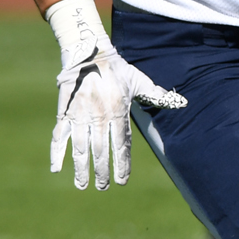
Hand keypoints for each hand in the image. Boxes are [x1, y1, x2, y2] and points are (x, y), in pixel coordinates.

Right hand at [45, 0, 186, 188]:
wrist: (88, 51)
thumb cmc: (117, 68)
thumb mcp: (138, 80)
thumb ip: (156, 95)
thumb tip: (181, 102)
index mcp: (118, 111)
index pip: (121, 144)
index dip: (122, 164)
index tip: (122, 181)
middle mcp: (99, 115)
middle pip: (101, 151)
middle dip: (102, 172)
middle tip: (102, 187)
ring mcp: (80, 114)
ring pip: (81, 148)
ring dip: (81, 168)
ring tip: (82, 185)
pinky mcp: (65, 111)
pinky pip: (59, 135)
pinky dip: (57, 152)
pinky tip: (56, 168)